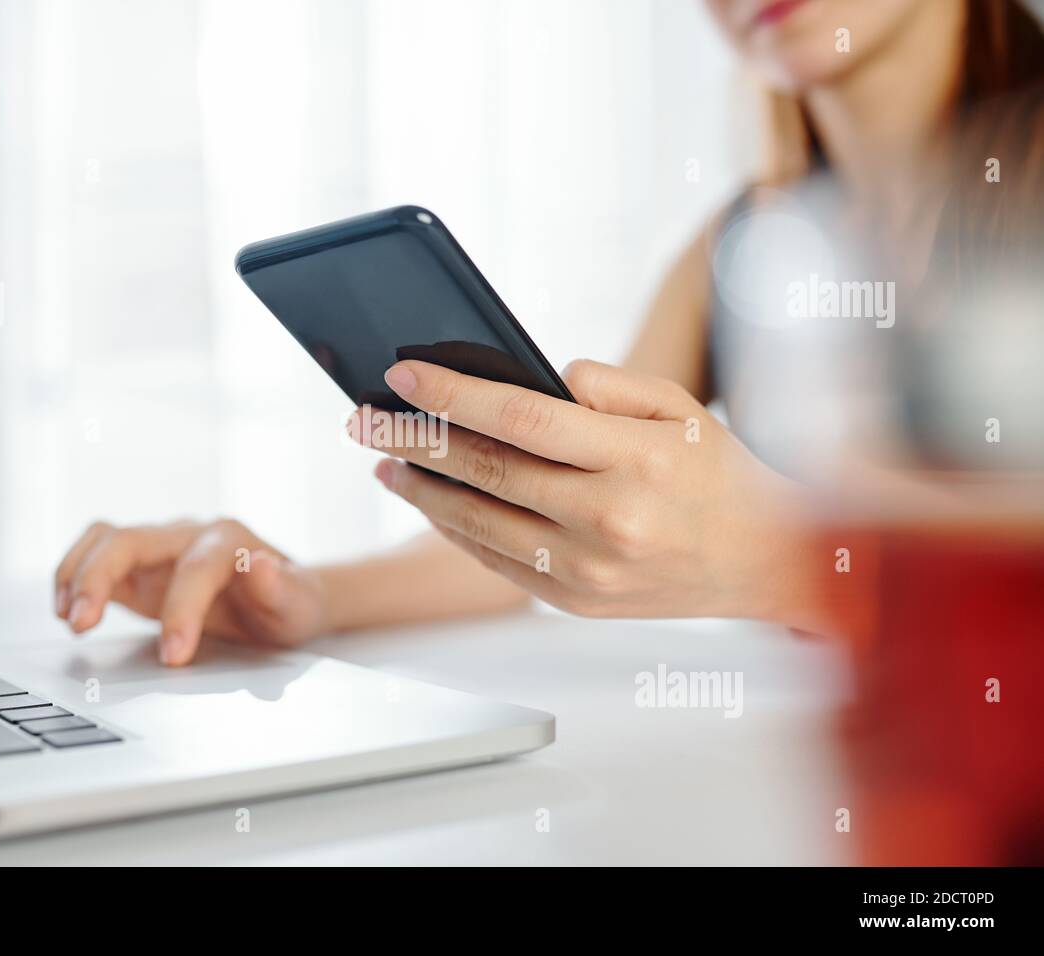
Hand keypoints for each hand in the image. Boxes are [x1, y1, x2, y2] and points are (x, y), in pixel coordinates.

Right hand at [54, 519, 328, 664]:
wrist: (285, 596)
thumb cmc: (291, 601)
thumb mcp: (299, 603)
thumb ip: (280, 587)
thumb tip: (260, 565)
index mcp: (229, 540)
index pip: (196, 567)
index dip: (181, 610)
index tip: (173, 656)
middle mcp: (188, 534)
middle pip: (132, 539)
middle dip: (100, 578)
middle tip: (82, 625)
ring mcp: (159, 548)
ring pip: (104, 539)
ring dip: (78, 573)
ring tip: (68, 617)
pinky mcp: (139, 568)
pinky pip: (95, 557)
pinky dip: (73, 577)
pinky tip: (66, 611)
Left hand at [350, 359, 813, 623]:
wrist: (769, 561)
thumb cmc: (718, 471)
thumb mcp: (681, 406)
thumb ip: (608, 385)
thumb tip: (538, 382)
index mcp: (637, 460)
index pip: (522, 420)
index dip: (454, 395)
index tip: (402, 375)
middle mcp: (609, 521)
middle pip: (487, 472)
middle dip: (415, 441)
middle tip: (364, 419)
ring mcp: (589, 572)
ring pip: (479, 524)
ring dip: (421, 491)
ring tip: (384, 460)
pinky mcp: (576, 602)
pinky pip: (497, 561)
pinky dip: (456, 529)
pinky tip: (431, 500)